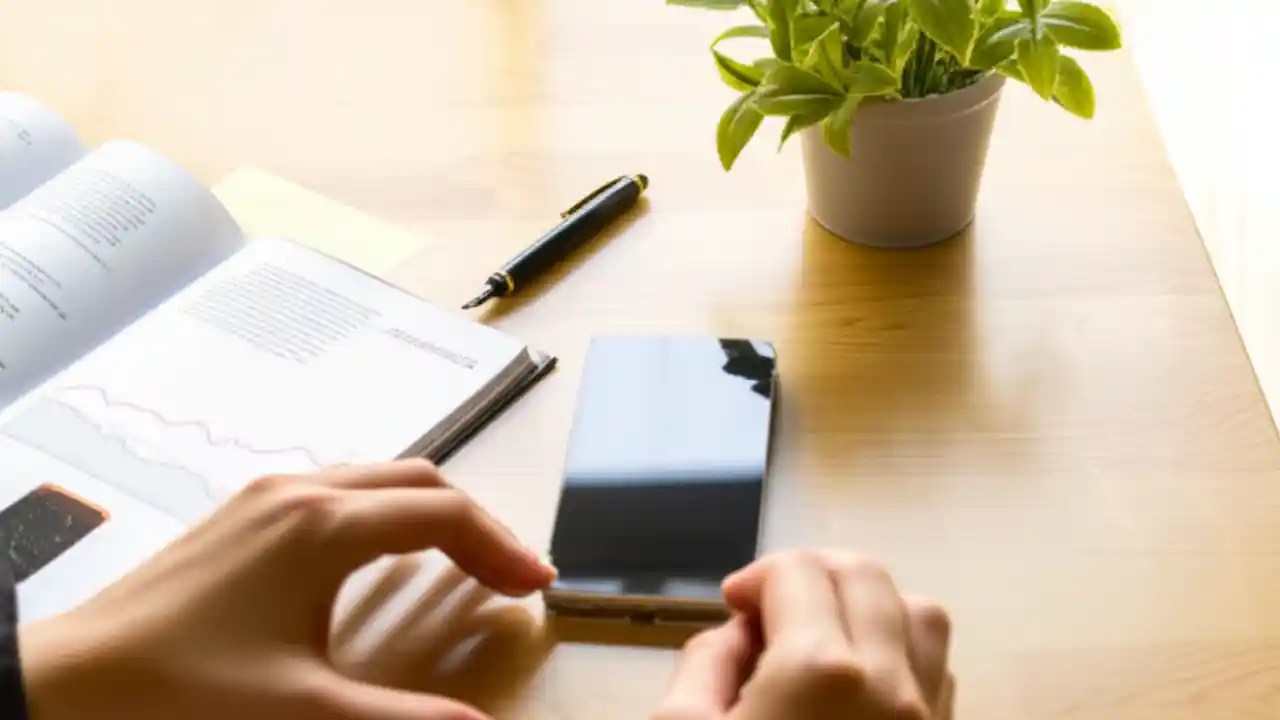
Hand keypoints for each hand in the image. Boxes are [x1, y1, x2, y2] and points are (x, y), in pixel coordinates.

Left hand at [19, 460, 556, 719]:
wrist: (67, 683)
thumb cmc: (179, 691)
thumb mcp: (304, 710)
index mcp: (324, 528)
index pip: (443, 514)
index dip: (501, 546)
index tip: (534, 583)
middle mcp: (300, 495)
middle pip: (417, 481)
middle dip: (475, 522)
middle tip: (508, 574)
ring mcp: (265, 499)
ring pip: (376, 478)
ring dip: (430, 510)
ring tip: (461, 560)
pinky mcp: (240, 515)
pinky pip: (337, 490)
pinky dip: (384, 512)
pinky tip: (381, 555)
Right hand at [652, 551, 953, 719]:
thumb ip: (704, 662)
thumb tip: (738, 633)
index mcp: (820, 670)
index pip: (795, 570)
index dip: (755, 577)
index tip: (733, 606)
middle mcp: (890, 684)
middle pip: (864, 574)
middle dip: (811, 574)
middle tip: (770, 609)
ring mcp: (927, 717)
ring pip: (919, 614)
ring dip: (868, 605)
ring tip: (822, 637)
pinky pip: (938, 672)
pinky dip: (898, 653)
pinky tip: (855, 683)